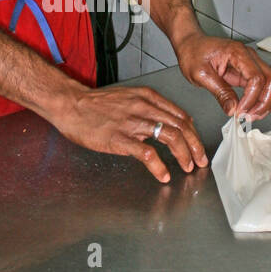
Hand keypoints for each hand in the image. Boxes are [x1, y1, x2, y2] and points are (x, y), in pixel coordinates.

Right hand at [50, 83, 208, 183]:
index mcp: (147, 97)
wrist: (70, 105)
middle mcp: (144, 107)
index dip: (194, 133)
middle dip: (195, 145)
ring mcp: (132, 123)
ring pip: (169, 137)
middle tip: (200, 160)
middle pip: (181, 126)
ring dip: (183, 154)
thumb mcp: (128, 97)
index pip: (181, 115)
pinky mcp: (119, 138)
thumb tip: (168, 123)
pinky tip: (163, 174)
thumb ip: (149, 108)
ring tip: (187, 166)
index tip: (197, 145)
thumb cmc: (96, 104)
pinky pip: (147, 153)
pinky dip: (159, 166)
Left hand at [174, 31, 270, 119]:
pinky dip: (266, 97)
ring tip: (253, 115)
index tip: (240, 111)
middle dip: (264, 102)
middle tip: (249, 117)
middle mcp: (249, 55)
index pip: (257, 77)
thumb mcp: (200, 74)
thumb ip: (219, 92)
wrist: (191, 43)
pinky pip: (268, 83)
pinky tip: (254, 108)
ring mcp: (252, 62)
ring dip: (269, 101)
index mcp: (237, 53)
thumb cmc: (193, 53)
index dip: (252, 98)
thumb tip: (233, 110)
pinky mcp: (250, 70)